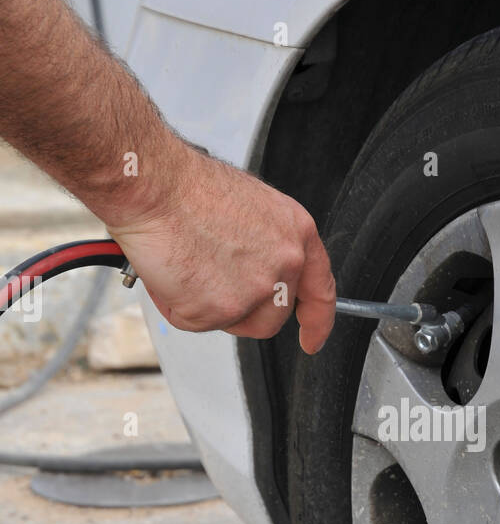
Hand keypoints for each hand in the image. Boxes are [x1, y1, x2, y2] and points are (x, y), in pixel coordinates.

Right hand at [108, 145, 334, 351]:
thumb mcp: (251, 209)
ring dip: (208, 307)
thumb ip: (265, 248)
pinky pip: (195, 322)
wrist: (155, 185)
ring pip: (234, 324)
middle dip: (241, 311)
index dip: (316, 320)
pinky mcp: (222, 309)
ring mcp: (255, 290)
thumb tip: (252, 272)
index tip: (312, 338)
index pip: (320, 290)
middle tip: (209, 280)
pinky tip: (170, 271)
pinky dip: (175, 305)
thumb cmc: (188, 188)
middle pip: (272, 317)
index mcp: (296, 234)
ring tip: (188, 267)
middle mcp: (284, 263)